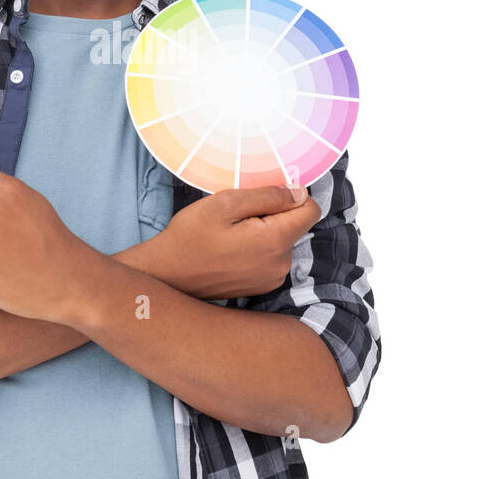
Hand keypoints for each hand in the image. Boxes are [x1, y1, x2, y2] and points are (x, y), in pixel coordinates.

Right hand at [147, 185, 321, 299]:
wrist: (167, 275)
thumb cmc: (190, 236)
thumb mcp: (225, 204)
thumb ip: (267, 196)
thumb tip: (299, 193)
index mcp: (275, 241)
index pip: (310, 210)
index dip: (293, 195)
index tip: (266, 193)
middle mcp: (281, 264)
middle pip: (294, 225)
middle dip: (273, 214)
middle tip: (237, 216)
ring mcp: (272, 278)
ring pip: (282, 240)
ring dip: (264, 231)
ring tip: (231, 234)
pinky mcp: (262, 286)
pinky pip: (272, 257)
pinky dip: (258, 248)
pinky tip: (231, 249)